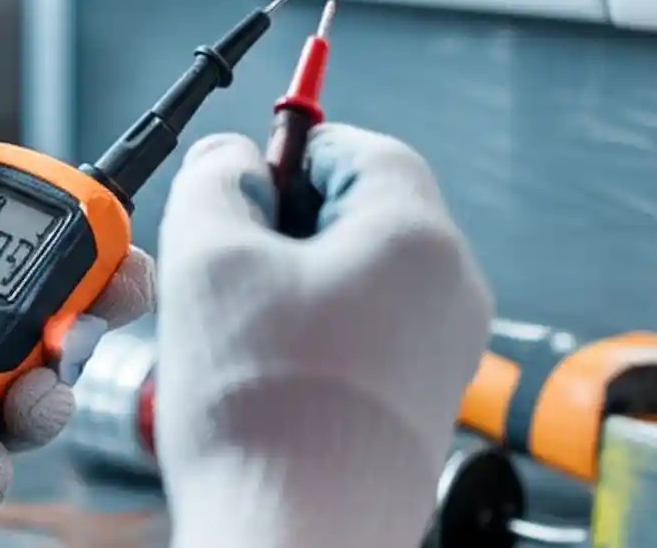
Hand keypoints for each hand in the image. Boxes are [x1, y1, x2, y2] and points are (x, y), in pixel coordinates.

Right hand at [155, 124, 492, 547]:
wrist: (294, 534)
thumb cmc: (264, 415)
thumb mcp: (207, 259)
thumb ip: (213, 180)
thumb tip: (227, 159)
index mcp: (416, 238)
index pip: (360, 147)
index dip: (291, 148)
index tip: (246, 168)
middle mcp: (449, 291)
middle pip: (366, 210)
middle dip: (289, 215)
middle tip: (227, 245)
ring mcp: (443, 352)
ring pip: (363, 273)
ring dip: (296, 273)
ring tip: (235, 317)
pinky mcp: (420, 401)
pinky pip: (370, 330)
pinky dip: (316, 326)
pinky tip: (264, 362)